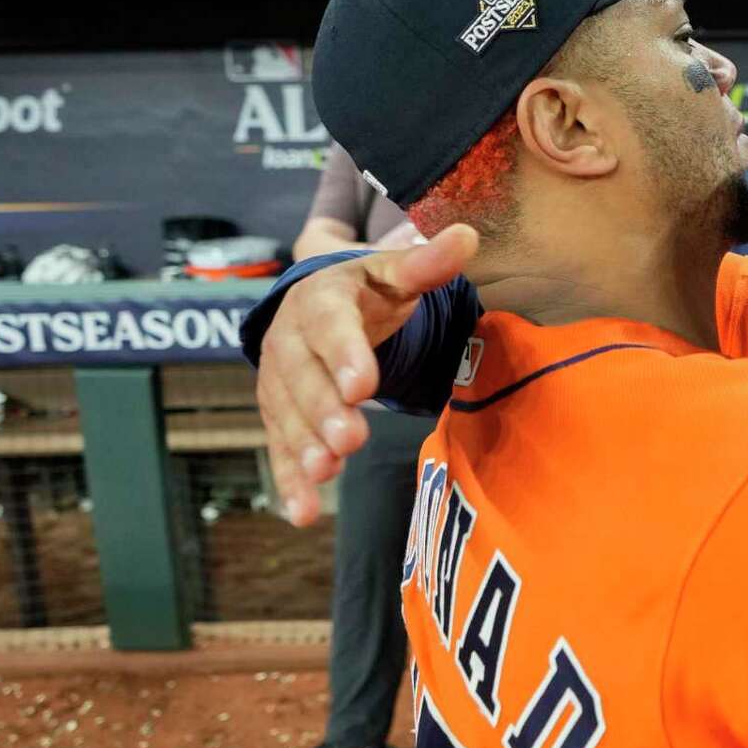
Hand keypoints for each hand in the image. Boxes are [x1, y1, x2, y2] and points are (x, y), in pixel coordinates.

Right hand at [256, 223, 476, 524]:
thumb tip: (468, 235)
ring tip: (325, 473)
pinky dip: (290, 481)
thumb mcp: (394, 273)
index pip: (330, 326)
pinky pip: (280, 449)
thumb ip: (427, 262)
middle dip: (324, 410)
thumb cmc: (367, 292)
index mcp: (322, 301)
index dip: (345, 355)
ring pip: (287, 416)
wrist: (316, 306)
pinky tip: (303, 512)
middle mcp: (290, 342)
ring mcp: (280, 383)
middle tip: (351, 440)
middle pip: (304, 379)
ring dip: (304, 446)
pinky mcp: (279, 417)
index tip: (364, 385)